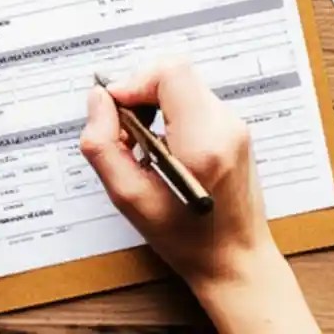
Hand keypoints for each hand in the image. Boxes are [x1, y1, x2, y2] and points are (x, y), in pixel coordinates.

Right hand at [79, 61, 317, 332]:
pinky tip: (162, 149)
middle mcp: (226, 126)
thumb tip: (98, 101)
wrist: (236, 260)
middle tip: (124, 131)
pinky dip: (170, 115)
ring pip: (183, 87)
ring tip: (142, 146)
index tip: (116, 109)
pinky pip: (194, 102)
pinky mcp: (235, 130)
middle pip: (175, 74)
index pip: (171, 73)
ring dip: (154, 105)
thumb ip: (103, 145)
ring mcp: (235, 126)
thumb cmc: (187, 240)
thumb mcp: (130, 198)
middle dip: (141, 93)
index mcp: (203, 142)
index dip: (135, 82)